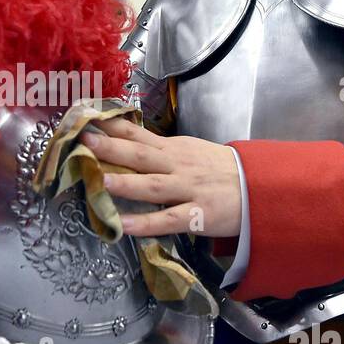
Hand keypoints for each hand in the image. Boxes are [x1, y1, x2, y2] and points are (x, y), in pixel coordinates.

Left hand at [79, 117, 241, 237]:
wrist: (260, 187)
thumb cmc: (221, 170)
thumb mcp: (190, 151)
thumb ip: (159, 150)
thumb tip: (124, 143)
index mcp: (174, 148)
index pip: (138, 133)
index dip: (111, 127)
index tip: (85, 118)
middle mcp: (177, 165)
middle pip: (140, 155)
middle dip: (111, 147)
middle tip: (83, 140)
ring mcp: (188, 190)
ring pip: (153, 186)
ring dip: (126, 182)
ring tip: (101, 180)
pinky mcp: (197, 215)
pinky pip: (167, 220)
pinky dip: (145, 222)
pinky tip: (124, 225)